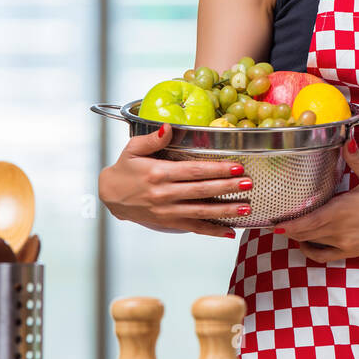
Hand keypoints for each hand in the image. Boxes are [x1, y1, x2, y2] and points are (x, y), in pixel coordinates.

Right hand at [99, 126, 248, 237]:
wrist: (110, 196)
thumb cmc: (125, 170)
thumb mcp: (133, 149)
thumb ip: (153, 139)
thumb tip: (169, 127)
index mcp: (158, 173)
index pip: (193, 171)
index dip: (216, 169)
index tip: (236, 166)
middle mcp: (164, 194)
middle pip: (202, 191)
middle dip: (227, 188)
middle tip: (248, 183)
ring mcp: (167, 211)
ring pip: (201, 212)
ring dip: (226, 210)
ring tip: (246, 207)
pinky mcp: (169, 223)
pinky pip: (194, 228)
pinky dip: (213, 231)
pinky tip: (230, 230)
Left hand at [277, 140, 358, 261]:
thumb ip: (356, 160)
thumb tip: (346, 140)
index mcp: (339, 210)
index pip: (304, 222)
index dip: (286, 224)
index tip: (271, 221)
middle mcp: (338, 230)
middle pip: (303, 234)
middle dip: (287, 229)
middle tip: (274, 221)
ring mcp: (344, 243)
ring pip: (311, 243)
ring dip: (297, 238)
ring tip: (288, 229)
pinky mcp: (352, 251)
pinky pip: (324, 255)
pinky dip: (311, 251)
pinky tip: (307, 244)